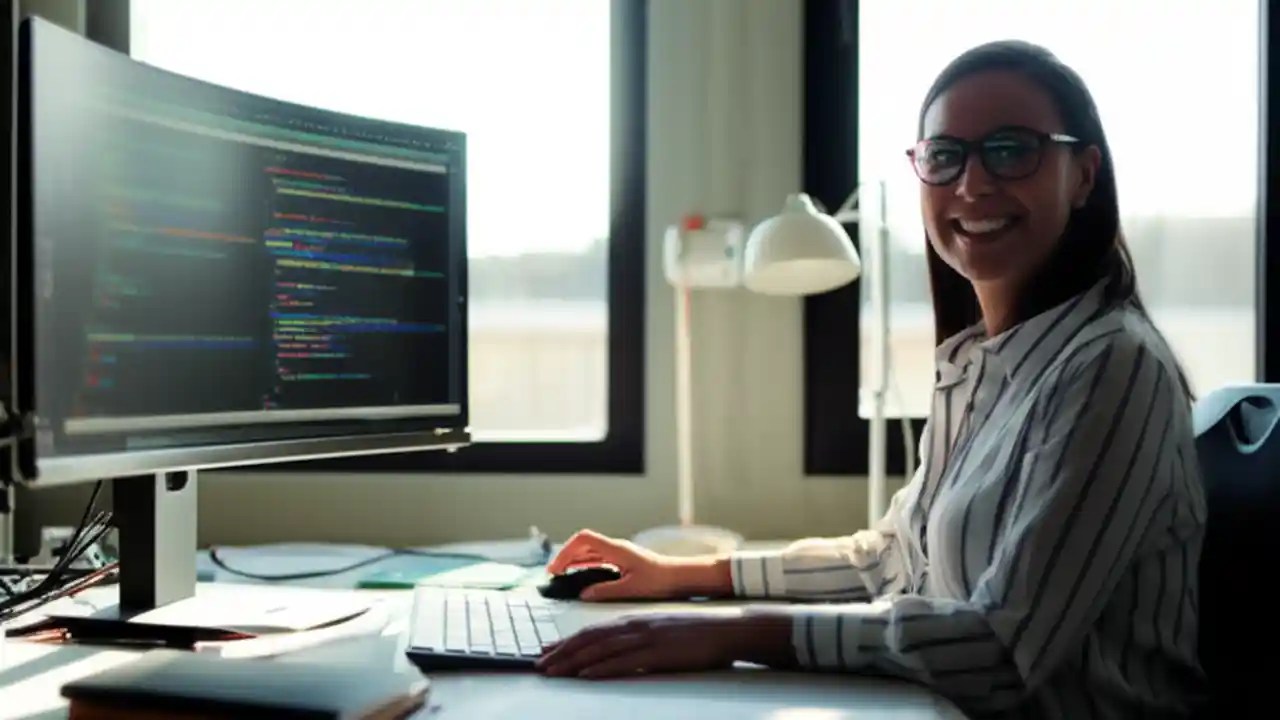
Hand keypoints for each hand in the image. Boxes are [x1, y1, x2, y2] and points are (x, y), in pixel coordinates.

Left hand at [535, 613, 755, 678]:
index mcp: (633, 620)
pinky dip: (600, 669)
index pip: (591, 630)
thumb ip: (636, 637)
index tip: (546, 650)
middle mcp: (633, 626)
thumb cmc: (694, 633)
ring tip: (552, 671)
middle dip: (561, 652)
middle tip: (538, 664)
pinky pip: (622, 663)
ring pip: (599, 651)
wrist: (724, 629)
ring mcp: (644, 639)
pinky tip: (585, 676)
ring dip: (572, 662)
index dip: (566, 641)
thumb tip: (615, 648)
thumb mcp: (659, 629)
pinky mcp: (657, 654)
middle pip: (589, 639)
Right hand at [546, 529, 683, 600]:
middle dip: (565, 556)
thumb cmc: (659, 581)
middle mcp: (615, 547)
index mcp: (616, 549)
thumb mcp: (631, 589)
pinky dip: (584, 563)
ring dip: (573, 559)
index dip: (566, 550)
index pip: (584, 538)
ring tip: (560, 575)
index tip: (557, 568)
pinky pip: (597, 557)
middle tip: (553, 574)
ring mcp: (618, 552)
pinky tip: (578, 574)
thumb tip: (583, 594)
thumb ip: (605, 591)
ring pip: (589, 550)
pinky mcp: (621, 559)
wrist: (679, 577)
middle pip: (583, 543)